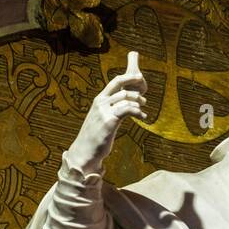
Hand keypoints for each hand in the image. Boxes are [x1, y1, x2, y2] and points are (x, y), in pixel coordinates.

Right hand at [66, 51, 146, 173]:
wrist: (85, 151)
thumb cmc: (94, 137)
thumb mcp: (100, 119)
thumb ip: (109, 110)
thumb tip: (123, 106)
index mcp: (98, 100)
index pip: (115, 82)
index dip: (128, 77)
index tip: (139, 77)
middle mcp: (100, 102)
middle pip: (122, 88)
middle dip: (135, 91)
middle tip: (144, 99)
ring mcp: (104, 111)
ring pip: (126, 99)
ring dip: (138, 104)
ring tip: (143, 111)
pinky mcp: (110, 121)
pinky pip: (128, 110)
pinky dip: (138, 112)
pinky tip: (143, 117)